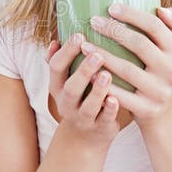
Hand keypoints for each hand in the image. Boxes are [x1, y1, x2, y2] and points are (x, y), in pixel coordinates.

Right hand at [46, 33, 119, 147]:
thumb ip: (63, 61)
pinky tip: (115, 99)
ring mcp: (83, 118)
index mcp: (57, 86)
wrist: (86, 135)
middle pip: (71, 88)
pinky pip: (104, 120)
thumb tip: (56, 40)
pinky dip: (109, 110)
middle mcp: (67, 103)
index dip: (66, 52)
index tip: (79, 35)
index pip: (56, 67)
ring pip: (88, 106)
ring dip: (97, 91)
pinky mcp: (100, 128)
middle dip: (83, 71)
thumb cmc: (81, 96)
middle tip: (97, 55)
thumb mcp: (67, 80)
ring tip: (107, 74)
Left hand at [88, 4, 171, 128]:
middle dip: (114, 31)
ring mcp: (160, 91)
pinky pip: (122, 96)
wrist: (168, 112)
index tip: (110, 7)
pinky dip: (105, 85)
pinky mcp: (147, 109)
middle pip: (140, 45)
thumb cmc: (163, 69)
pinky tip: (89, 75)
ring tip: (84, 46)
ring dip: (104, 56)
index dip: (133, 15)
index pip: (155, 26)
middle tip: (93, 21)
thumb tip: (161, 8)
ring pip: (128, 70)